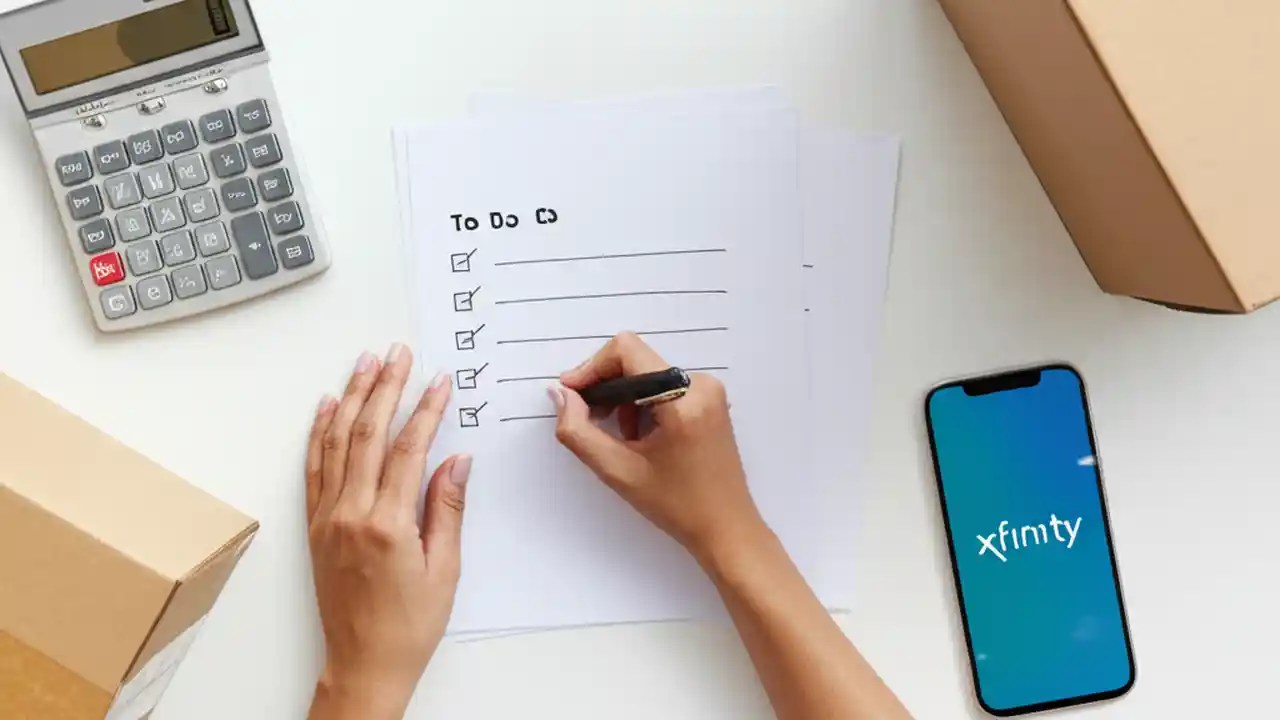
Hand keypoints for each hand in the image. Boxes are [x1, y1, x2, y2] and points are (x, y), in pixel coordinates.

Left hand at [305, 345, 469, 719]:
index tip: (439, 381)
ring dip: (350, 398)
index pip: (409, 449)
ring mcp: (328, 518)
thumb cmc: (409, 626)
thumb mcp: (445, 569)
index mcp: (388, 525)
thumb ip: (447, 507)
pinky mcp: (315, 526)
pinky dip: (319, 433)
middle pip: (368, 434)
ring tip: (364, 364)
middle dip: (385, 388)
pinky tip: (325, 407)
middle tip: (398, 354)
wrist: (363, 664)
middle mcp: (351, 515)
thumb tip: (457, 459)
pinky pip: (314, 468)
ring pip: (337, 443)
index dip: (426, 409)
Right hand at [550, 332, 765, 563]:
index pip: (627, 350)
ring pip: (647, 374)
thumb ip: (578, 431)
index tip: (572, 394)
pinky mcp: (710, 400)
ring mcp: (709, 391)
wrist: (726, 527)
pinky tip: (640, 437)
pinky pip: (664, 386)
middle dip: (606, 388)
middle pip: (636, 361)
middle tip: (589, 421)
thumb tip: (560, 395)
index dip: (591, 367)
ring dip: (624, 400)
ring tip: (621, 438)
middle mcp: (701, 385)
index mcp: (683, 399)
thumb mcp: (618, 471)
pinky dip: (642, 404)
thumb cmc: (677, 505)